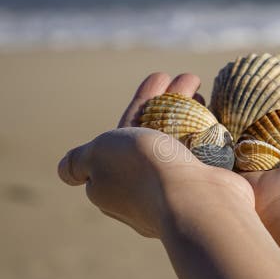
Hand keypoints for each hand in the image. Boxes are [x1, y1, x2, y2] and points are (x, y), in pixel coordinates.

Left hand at [57, 74, 253, 238]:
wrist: (196, 200)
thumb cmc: (143, 169)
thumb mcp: (97, 155)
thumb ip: (77, 161)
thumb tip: (64, 172)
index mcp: (113, 184)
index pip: (123, 136)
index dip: (141, 103)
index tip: (161, 77)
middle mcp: (144, 189)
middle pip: (155, 134)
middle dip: (170, 101)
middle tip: (191, 78)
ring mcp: (179, 191)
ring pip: (181, 142)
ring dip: (189, 111)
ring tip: (202, 88)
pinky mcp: (205, 192)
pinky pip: (203, 156)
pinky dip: (207, 132)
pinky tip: (215, 115)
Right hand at [105, 72, 279, 228]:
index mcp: (270, 165)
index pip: (244, 132)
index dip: (232, 110)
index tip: (225, 86)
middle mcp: (239, 173)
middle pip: (208, 133)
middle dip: (194, 106)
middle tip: (187, 78)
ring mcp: (214, 176)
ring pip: (181, 133)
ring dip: (170, 105)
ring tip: (172, 79)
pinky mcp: (192, 175)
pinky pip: (165, 140)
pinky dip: (153, 115)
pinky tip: (157, 89)